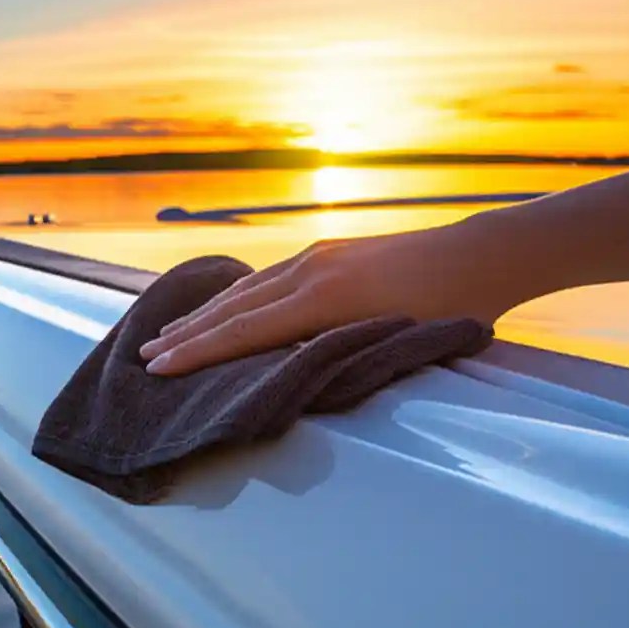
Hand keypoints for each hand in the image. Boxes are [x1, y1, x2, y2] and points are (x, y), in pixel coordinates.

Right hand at [139, 216, 540, 375]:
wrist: (482, 255)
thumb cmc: (449, 310)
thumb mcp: (393, 342)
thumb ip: (338, 357)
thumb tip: (287, 376)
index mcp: (323, 300)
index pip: (244, 332)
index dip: (198, 352)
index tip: (158, 368)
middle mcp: (310, 271)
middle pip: (235, 308)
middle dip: (188, 334)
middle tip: (146, 356)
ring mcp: (319, 256)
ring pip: (248, 288)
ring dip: (207, 312)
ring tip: (172, 330)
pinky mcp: (330, 251)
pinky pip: (270, 276)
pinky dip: (239, 294)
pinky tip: (230, 302)